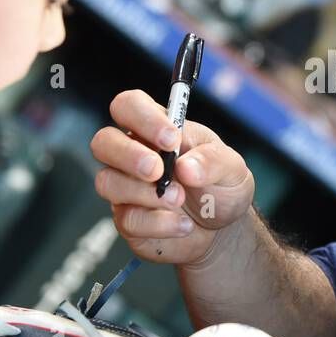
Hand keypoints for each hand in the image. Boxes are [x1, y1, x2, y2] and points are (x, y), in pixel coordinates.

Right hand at [91, 89, 255, 265]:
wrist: (223, 230)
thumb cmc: (221, 188)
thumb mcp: (232, 168)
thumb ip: (214, 161)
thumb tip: (185, 166)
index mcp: (157, 129)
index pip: (129, 106)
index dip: (143, 118)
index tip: (171, 139)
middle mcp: (134, 154)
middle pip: (103, 141)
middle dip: (129, 155)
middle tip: (158, 171)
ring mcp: (126, 187)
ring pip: (107, 182)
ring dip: (145, 193)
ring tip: (179, 199)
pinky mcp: (128, 220)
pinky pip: (128, 220)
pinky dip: (158, 223)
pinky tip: (183, 225)